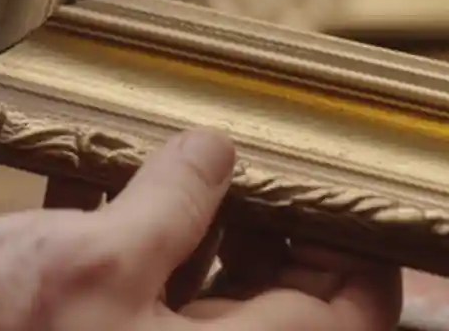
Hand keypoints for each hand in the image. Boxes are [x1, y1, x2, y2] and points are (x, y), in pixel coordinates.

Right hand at [0, 129, 401, 330]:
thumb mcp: (96, 260)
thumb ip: (172, 202)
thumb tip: (217, 153)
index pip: (349, 312)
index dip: (356, 239)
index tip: (341, 175)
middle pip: (274, 287)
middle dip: (260, 208)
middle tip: (247, 137)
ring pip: (196, 279)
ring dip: (186, 209)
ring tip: (170, 142)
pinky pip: (130, 284)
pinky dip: (121, 230)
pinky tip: (92, 176)